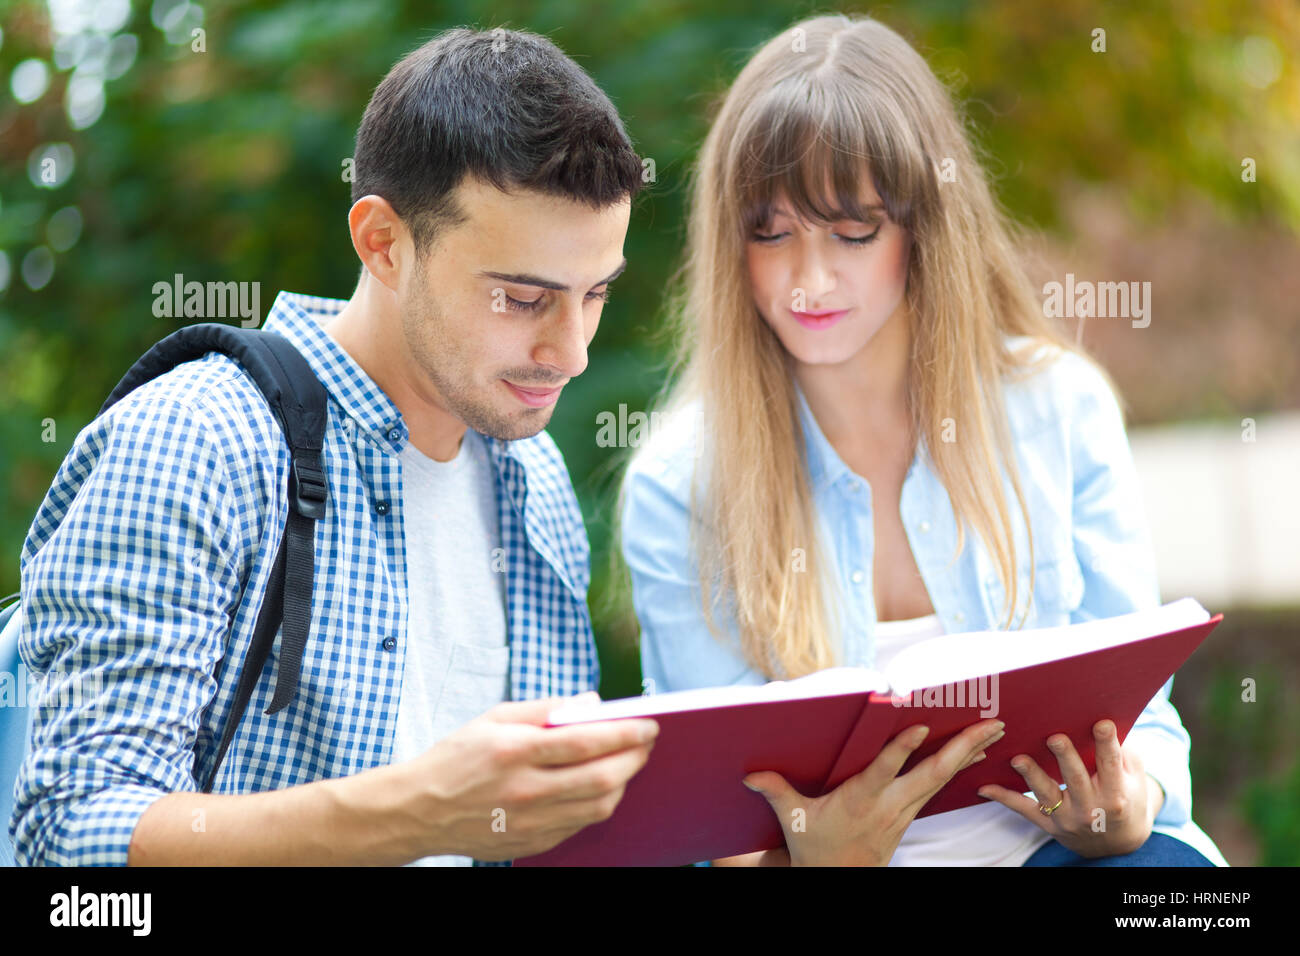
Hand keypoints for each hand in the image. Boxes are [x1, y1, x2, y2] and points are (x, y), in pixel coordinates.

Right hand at [400, 695, 658, 860]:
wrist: (418, 811)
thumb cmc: (457, 757)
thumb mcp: (494, 718)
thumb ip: (545, 708)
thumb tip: (592, 703)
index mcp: (515, 751)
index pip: (585, 741)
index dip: (625, 732)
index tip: (649, 724)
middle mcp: (526, 790)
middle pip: (601, 778)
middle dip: (635, 758)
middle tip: (647, 743)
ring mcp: (530, 822)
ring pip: (598, 806)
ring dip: (623, 782)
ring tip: (627, 762)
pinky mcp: (532, 843)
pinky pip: (580, 824)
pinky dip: (599, 803)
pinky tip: (601, 786)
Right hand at [742, 718, 1005, 865]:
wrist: (838, 878)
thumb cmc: (815, 846)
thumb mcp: (792, 818)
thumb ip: (775, 790)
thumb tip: (749, 774)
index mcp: (860, 800)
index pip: (885, 770)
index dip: (901, 749)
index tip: (920, 726)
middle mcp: (889, 804)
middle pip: (932, 773)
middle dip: (963, 748)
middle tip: (990, 723)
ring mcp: (904, 810)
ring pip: (943, 777)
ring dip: (970, 752)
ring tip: (995, 728)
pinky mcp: (910, 813)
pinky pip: (940, 785)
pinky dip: (959, 766)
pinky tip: (976, 752)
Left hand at [975, 719, 1158, 857]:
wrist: (1117, 843)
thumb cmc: (1126, 797)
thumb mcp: (1134, 778)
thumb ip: (1122, 754)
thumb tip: (1104, 718)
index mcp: (1116, 793)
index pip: (1111, 764)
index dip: (1107, 744)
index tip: (1101, 722)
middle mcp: (1092, 808)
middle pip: (1076, 779)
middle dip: (1065, 758)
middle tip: (1055, 737)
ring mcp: (1068, 819)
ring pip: (1047, 795)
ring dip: (1031, 776)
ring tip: (1017, 758)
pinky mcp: (1049, 825)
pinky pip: (1024, 810)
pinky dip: (1003, 798)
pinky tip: (984, 787)